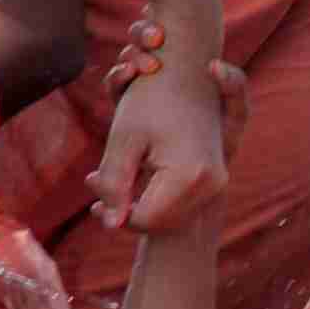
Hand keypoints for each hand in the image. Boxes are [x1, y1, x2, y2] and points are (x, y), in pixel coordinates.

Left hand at [95, 59, 235, 242]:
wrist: (192, 82)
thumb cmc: (152, 106)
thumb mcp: (123, 141)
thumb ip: (113, 183)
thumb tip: (111, 226)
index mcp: (190, 175)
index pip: (143, 219)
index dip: (113, 210)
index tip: (93, 182)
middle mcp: (212, 184)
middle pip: (154, 221)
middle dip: (122, 206)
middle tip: (93, 178)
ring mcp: (217, 184)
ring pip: (164, 216)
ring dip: (134, 201)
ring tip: (107, 173)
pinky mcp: (214, 182)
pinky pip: (174, 203)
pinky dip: (148, 194)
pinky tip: (130, 173)